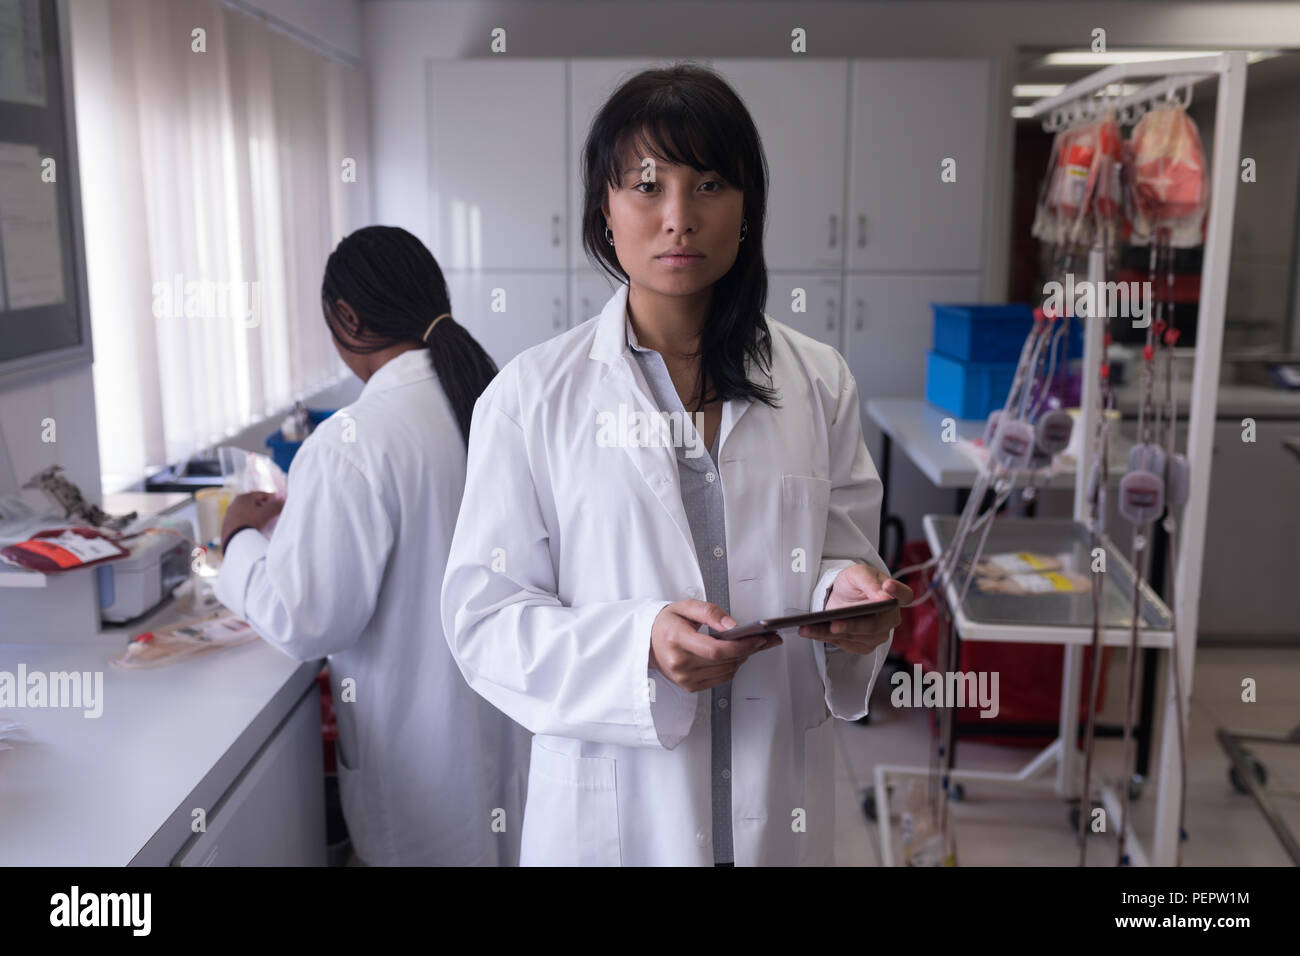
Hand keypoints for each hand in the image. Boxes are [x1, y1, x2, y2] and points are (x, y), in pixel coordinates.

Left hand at [220, 491, 283, 546]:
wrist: (234, 539)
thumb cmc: (250, 522)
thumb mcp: (266, 513)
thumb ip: (275, 506)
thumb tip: (283, 501)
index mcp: (243, 497)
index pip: (261, 494)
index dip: (271, 498)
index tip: (278, 503)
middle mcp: (234, 504)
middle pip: (253, 503)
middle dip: (264, 507)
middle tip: (272, 513)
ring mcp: (229, 515)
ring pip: (247, 512)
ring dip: (256, 516)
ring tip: (264, 522)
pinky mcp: (227, 525)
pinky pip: (241, 521)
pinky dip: (249, 522)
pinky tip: (254, 529)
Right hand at [650, 600, 780, 692]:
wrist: (648, 642)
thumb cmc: (667, 624)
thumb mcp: (686, 607)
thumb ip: (710, 612)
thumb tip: (732, 625)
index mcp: (676, 639)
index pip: (715, 649)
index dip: (741, 646)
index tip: (758, 638)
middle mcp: (679, 662)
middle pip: (724, 661)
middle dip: (749, 650)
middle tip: (763, 639)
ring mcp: (684, 678)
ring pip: (726, 672)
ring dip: (742, 659)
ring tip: (752, 646)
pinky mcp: (689, 686)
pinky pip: (720, 679)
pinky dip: (732, 668)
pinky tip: (736, 656)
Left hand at [797, 564, 912, 655]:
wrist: (839, 595)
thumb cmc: (853, 582)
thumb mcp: (858, 574)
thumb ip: (870, 582)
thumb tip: (885, 596)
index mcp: (895, 596)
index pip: (904, 595)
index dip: (898, 592)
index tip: (887, 587)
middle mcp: (890, 618)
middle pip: (874, 626)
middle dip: (853, 626)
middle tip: (835, 624)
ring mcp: (878, 634)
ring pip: (856, 637)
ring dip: (831, 633)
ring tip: (809, 628)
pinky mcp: (863, 645)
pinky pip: (845, 644)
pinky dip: (826, 638)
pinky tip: (811, 632)